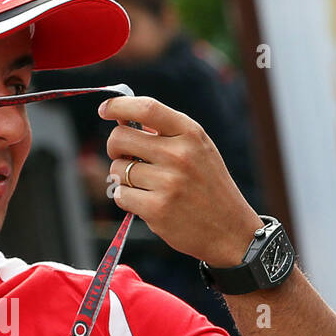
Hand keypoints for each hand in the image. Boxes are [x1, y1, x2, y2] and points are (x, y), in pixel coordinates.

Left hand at [98, 96, 262, 266]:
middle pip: (120, 137)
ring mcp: (168, 183)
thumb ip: (166, 133)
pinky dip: (126, 199)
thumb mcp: (198, 150)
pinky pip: (121, 195)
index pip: (147, 108)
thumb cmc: (208, 186)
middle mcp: (179, 155)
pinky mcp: (157, 209)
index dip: (119, 105)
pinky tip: (146, 202)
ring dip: (122, 178)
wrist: (230, 230)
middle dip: (114, 147)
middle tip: (124, 156)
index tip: (105, 109)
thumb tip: (122, 118)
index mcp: (191, 134)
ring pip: (117, 169)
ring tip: (145, 185)